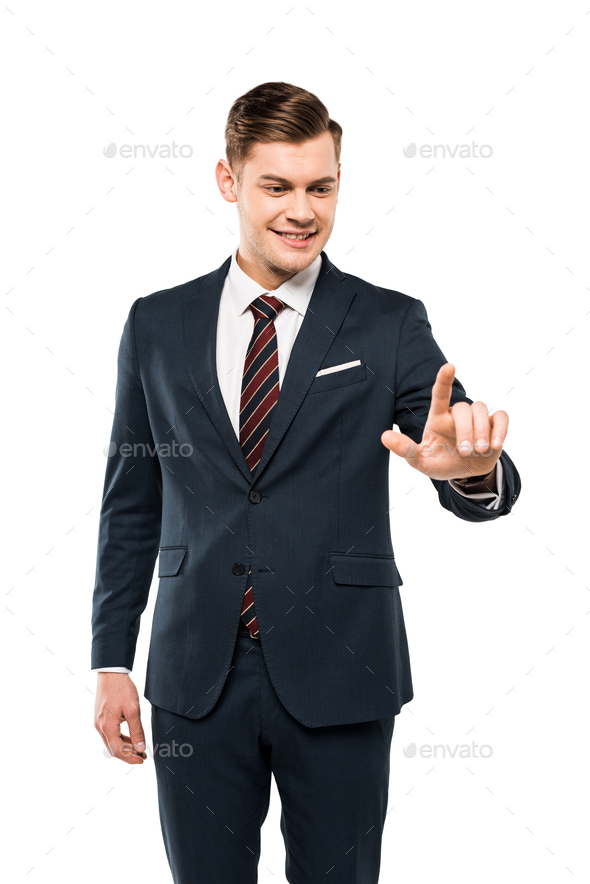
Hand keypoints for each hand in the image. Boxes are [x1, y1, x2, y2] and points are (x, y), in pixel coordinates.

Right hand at [94, 673, 146, 763]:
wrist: (111, 673)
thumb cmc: (122, 689)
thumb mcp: (133, 710)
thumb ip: (137, 731)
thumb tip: (140, 748)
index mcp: (107, 727)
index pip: (118, 750)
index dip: (130, 758)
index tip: (142, 760)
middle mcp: (99, 726)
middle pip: (113, 748)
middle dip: (127, 754)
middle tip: (142, 755)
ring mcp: (98, 721)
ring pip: (111, 741)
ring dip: (124, 746)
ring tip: (138, 747)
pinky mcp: (100, 716)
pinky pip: (110, 733)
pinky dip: (120, 737)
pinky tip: (130, 737)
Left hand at [381, 363, 507, 480]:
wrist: (465, 474)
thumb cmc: (440, 462)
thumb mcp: (420, 461)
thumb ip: (405, 450)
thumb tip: (384, 436)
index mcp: (438, 418)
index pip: (440, 394)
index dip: (444, 380)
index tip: (449, 366)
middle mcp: (458, 414)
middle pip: (464, 408)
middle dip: (466, 430)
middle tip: (464, 451)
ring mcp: (477, 419)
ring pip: (482, 409)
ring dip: (481, 430)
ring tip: (478, 451)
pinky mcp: (495, 426)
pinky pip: (502, 417)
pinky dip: (501, 430)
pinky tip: (495, 445)